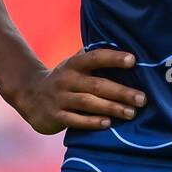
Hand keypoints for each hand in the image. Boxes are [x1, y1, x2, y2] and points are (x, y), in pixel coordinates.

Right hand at [8, 48, 146, 134]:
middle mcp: (67, 79)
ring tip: (131, 113)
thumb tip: (124, 47)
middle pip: (97, 84)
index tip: (133, 60)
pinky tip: (108, 124)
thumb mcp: (74, 64)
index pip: (95, 57)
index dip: (113, 58)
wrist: (29, 94)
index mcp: (74, 64)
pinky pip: (76, 120)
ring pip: (88, 103)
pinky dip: (92, 122)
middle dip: (121, 92)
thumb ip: (93, 58)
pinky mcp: (55, 116)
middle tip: (143, 98)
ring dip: (111, 108)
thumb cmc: (64, 78)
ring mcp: (59, 98)